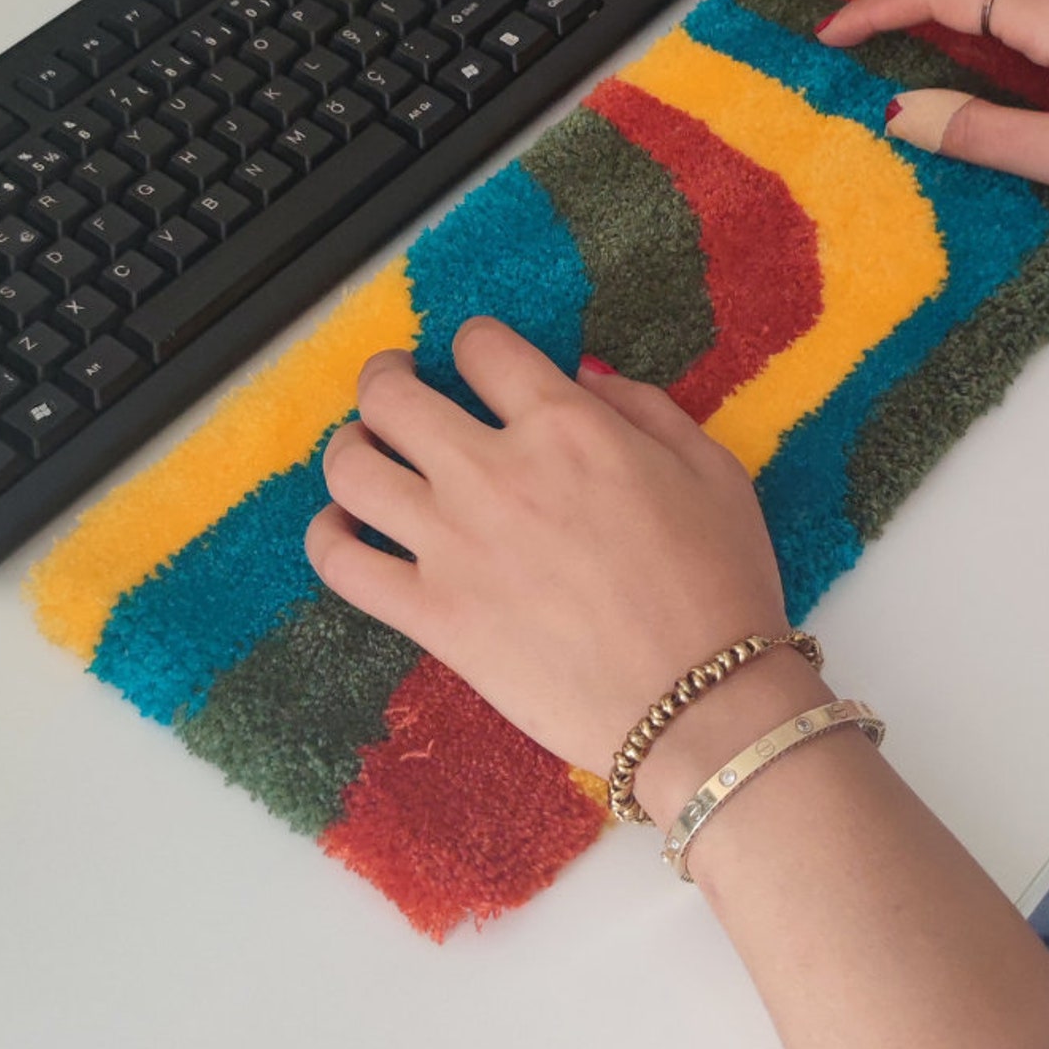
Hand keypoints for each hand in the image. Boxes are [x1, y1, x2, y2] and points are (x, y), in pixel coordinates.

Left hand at [302, 318, 789, 778]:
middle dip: (386, 376)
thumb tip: (582, 376)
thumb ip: (643, 407)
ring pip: (350, 468)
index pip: (480, 348)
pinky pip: (342, 564)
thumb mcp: (712, 469)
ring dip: (349, 447)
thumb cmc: (720, 588)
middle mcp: (495, 474)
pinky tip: (347, 531)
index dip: (474, 343)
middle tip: (395, 384)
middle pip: (390, 395)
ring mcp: (454, 545)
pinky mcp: (433, 616)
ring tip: (365, 451)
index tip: (476, 360)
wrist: (702, 705)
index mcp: (565, 427)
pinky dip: (329, 538)